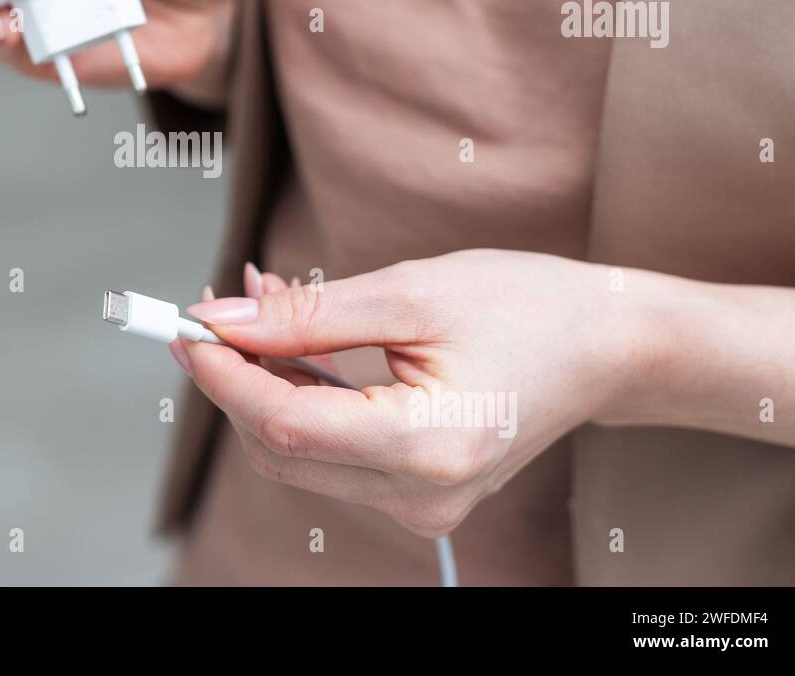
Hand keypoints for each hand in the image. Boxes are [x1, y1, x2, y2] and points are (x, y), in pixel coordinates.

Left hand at [177, 250, 648, 536]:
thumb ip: (308, 314)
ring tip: (263, 306)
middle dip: (237, 376)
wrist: (605, 346)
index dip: (225, 375)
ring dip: (266, 382)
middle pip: (281, 448)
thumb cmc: (527, 307)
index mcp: (429, 446)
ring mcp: (420, 504)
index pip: (286, 425)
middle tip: (219, 306)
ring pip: (298, 452)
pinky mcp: (416, 493)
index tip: (189, 326)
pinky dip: (301, 397)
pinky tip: (295, 343)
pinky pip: (330, 451)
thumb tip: (221, 321)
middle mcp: (421, 495)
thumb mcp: (411, 291)